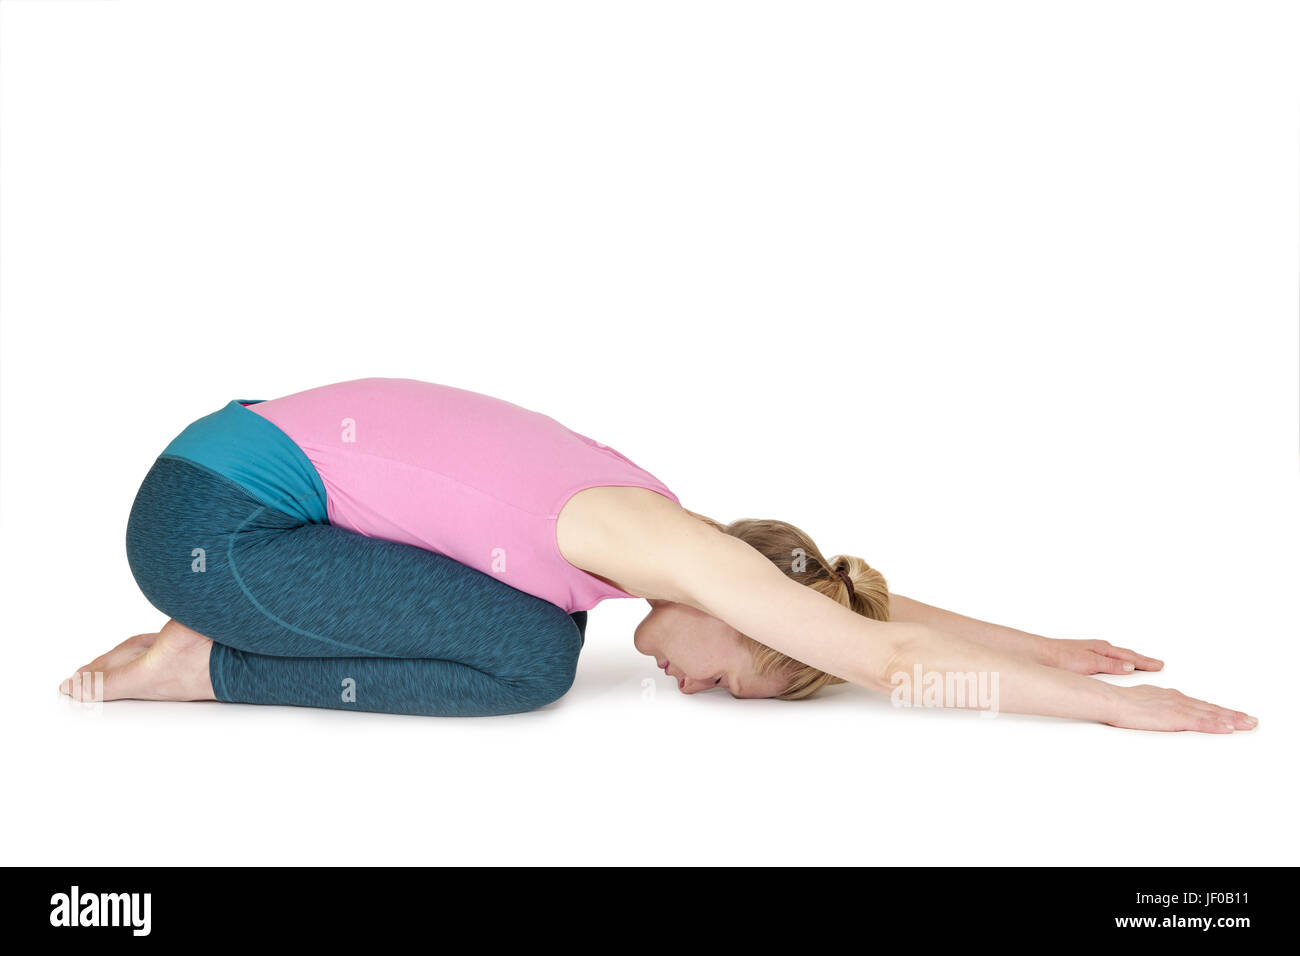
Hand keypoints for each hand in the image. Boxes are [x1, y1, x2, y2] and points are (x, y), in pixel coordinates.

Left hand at [1047, 638, 1162, 674]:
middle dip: (1142, 660)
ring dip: (1131, 659)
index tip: (1159, 665)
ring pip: (1118, 656)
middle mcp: (1099, 648)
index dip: (1146, 663)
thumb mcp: (1090, 663)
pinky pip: (1108, 658)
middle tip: (1157, 664)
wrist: (1042, 654)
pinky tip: (1117, 664)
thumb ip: (1111, 665)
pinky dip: (1118, 661)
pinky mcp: (1084, 656)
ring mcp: (1092, 651)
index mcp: (1103, 649)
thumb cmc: (1062, 657)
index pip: (1130, 657)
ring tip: (1143, 663)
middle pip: (1126, 655)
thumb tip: (1131, 666)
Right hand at [1106, 684, 1257, 732]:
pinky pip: (1201, 722)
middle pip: (1210, 708)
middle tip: (1250, 720)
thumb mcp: (1139, 702)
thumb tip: (1155, 710)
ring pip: (1211, 714)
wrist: (1112, 701)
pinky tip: (1230, 727)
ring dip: (1231, 719)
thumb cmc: (1119, 702)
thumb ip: (1153, 706)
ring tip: (1248, 724)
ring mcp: (1178, 708)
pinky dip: (1217, 724)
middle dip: (1231, 715)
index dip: (1216, 711)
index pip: (1198, 705)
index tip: (1231, 715)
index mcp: (1169, 697)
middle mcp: (1177, 700)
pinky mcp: (1175, 717)